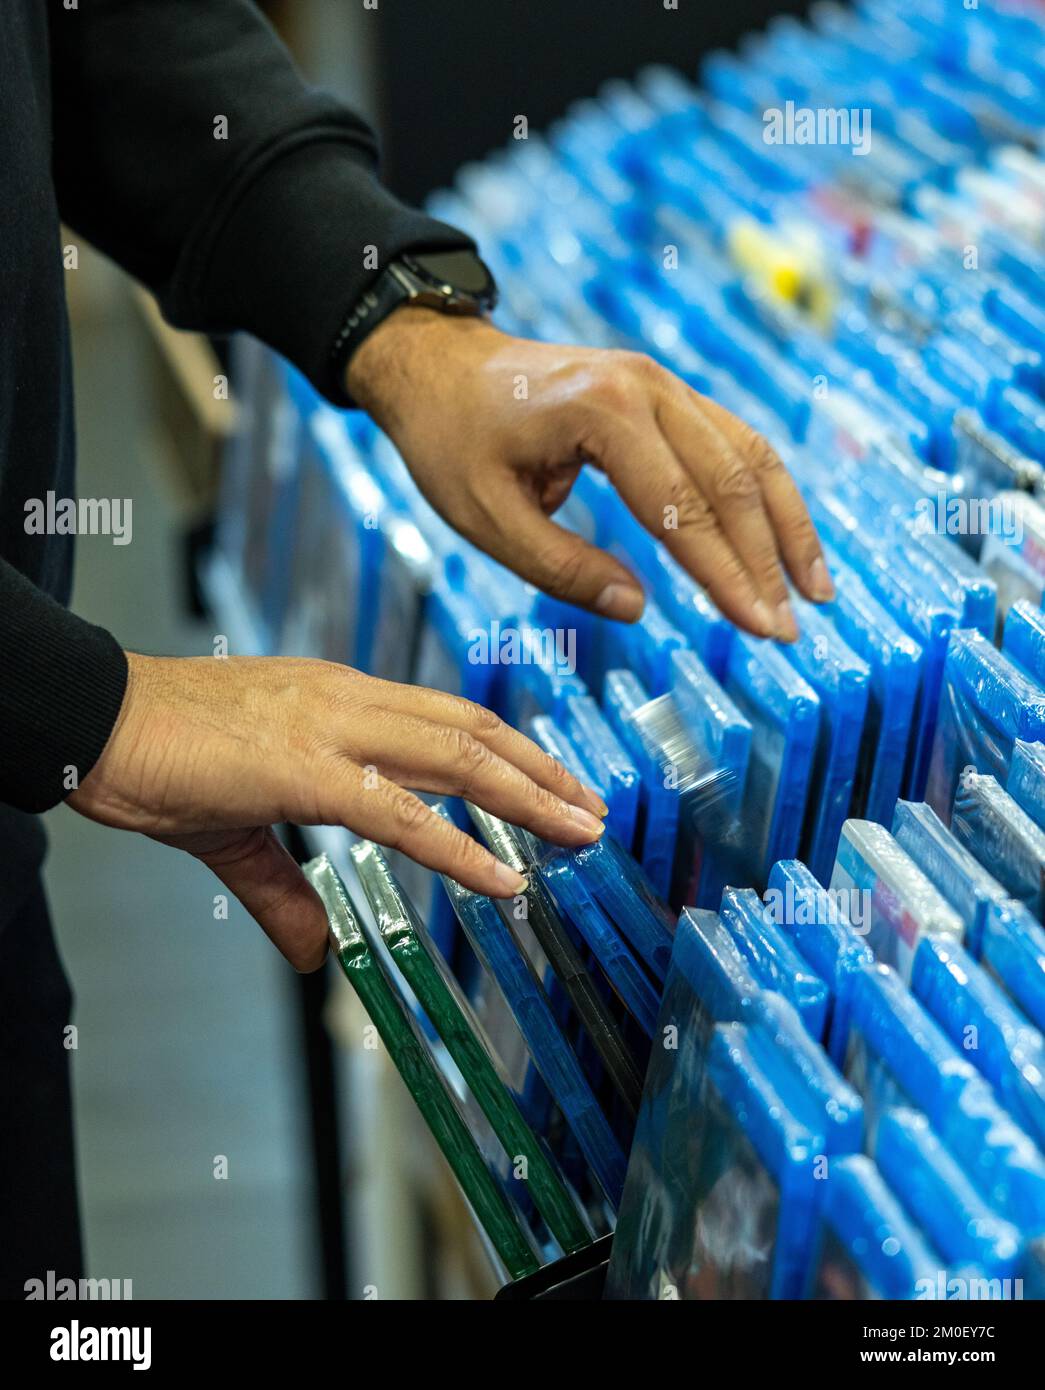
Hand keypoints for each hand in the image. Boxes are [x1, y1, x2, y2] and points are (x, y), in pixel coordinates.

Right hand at [68, 653, 606, 970]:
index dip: (507, 754)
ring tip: (579, 832)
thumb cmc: (160, 754)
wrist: (94, 718)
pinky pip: (398, 811)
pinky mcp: (303, 769)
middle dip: (540, 771)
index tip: (552, 786)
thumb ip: (282, 891)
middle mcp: (348, 700)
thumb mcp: (236, 832)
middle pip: (471, 730)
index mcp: (339, 699)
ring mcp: (330, 728)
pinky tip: (501, 876)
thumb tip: (313, 953)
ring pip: (455, 757)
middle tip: (593, 809)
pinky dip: (458, 845)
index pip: (446, 720)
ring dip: (527, 798)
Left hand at [346, 308, 832, 641]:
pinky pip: (733, 441)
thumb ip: (563, 569)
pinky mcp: (666, 394)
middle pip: (732, 480)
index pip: (685, 507)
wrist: (440, 365)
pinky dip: (765, 494)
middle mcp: (648, 387)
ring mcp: (663, 383)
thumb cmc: (453, 443)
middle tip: (789, 630)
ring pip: (749, 455)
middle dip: (766, 560)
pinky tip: (783, 541)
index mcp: (603, 413)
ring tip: (813, 591)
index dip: (727, 574)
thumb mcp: (488, 520)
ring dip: (786, 524)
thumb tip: (638, 609)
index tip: (763, 629)